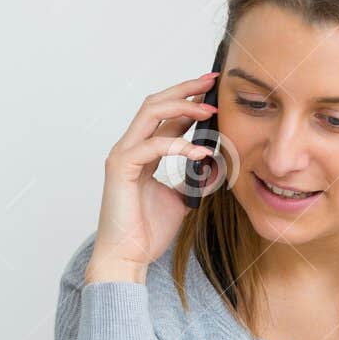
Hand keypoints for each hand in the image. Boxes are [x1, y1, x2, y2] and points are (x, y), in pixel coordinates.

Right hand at [85, 73, 219, 283]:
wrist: (128, 257)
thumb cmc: (148, 231)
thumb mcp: (182, 198)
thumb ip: (195, 178)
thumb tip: (217, 164)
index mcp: (143, 153)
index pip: (166, 116)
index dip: (189, 101)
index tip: (214, 92)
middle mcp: (131, 148)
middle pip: (155, 104)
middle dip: (185, 89)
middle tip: (211, 82)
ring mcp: (123, 155)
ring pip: (150, 113)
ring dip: (182, 106)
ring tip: (208, 110)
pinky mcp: (121, 168)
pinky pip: (152, 145)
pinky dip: (177, 145)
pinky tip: (199, 152)